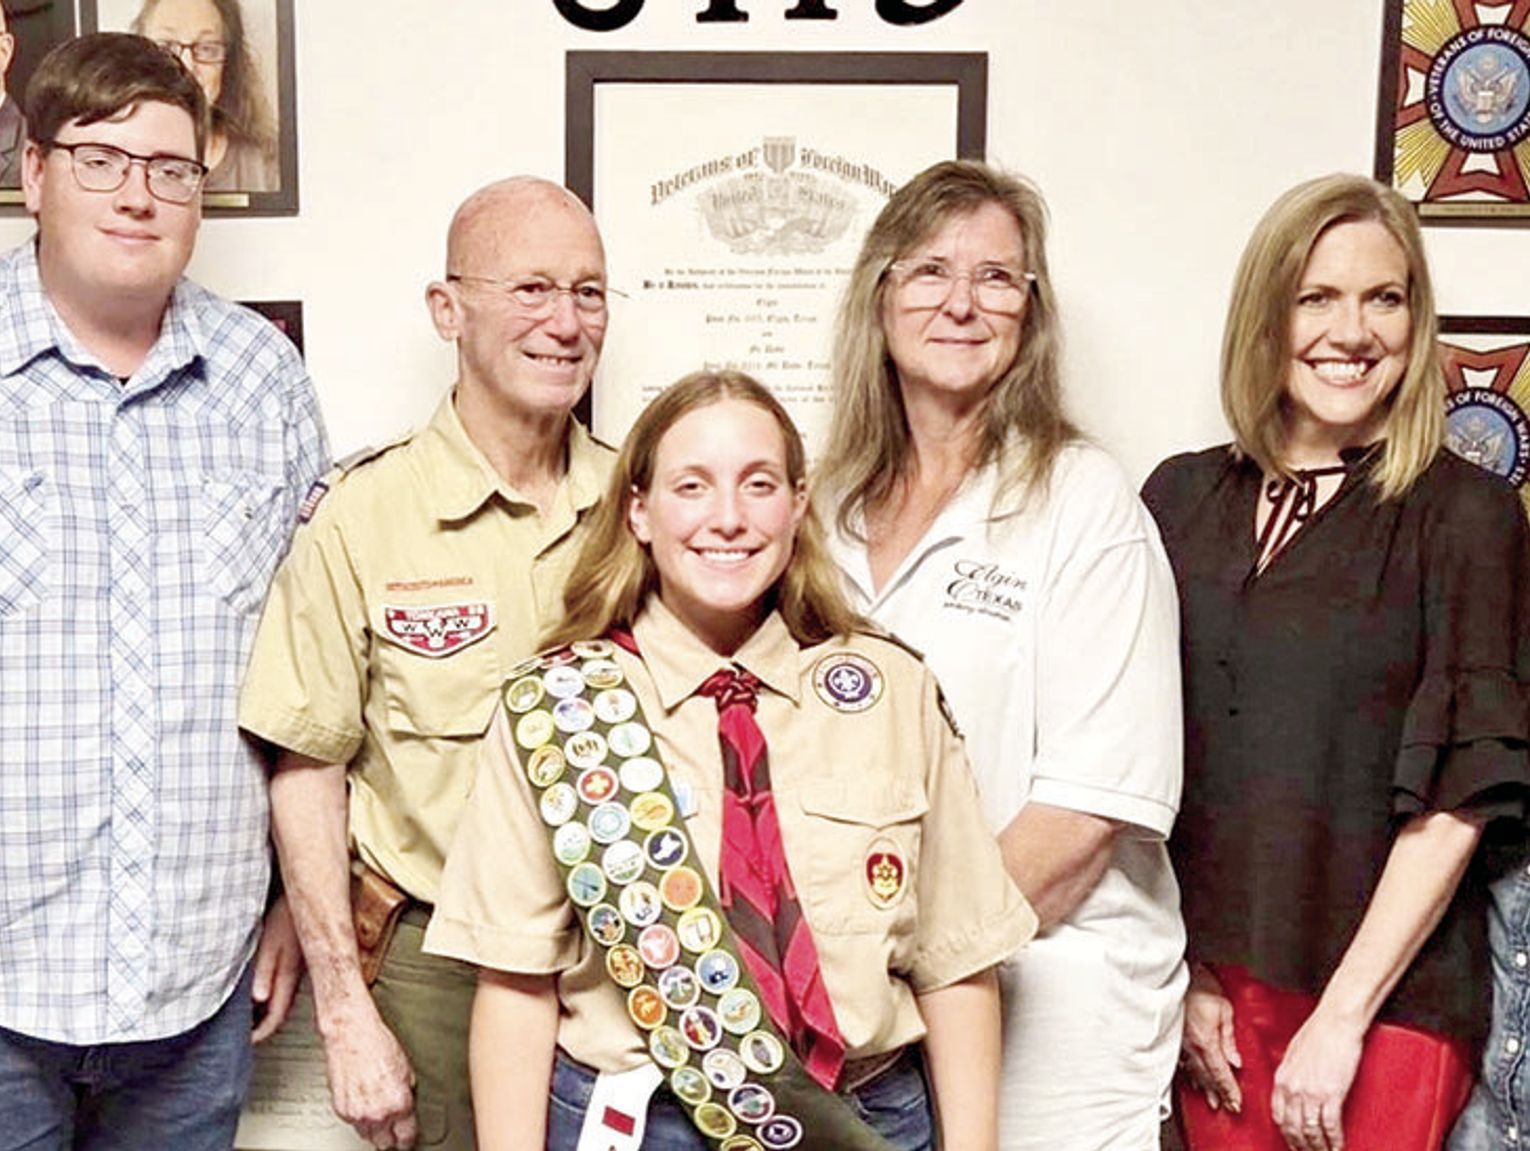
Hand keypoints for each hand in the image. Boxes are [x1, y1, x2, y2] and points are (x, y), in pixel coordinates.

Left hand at [251, 895, 303, 1042]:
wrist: (306, 898)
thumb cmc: (285, 917)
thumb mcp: (270, 944)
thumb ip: (265, 972)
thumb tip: (258, 999)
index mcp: (289, 978)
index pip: (275, 1017)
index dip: (260, 1033)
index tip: (246, 1041)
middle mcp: (296, 978)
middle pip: (281, 1012)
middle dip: (263, 1026)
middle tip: (246, 1032)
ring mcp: (300, 971)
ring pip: (284, 1001)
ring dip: (268, 1012)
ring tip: (250, 1016)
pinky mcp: (299, 962)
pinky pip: (285, 988)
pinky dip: (272, 996)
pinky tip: (262, 992)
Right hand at [320, 999, 418, 1149]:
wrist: (351, 1035)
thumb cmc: (378, 1045)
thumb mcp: (407, 1070)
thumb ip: (407, 1096)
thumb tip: (407, 1109)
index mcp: (398, 1104)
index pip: (405, 1138)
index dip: (408, 1140)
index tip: (408, 1140)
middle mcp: (377, 1113)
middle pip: (384, 1145)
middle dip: (390, 1138)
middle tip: (394, 1130)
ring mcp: (357, 1114)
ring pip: (367, 1136)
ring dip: (374, 1129)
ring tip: (378, 1111)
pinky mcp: (341, 1111)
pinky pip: (354, 1123)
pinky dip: (359, 1117)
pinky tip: (364, 1101)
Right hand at [1179, 963, 1242, 1112]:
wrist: (1175, 973)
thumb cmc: (1200, 985)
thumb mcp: (1224, 1008)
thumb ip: (1229, 1038)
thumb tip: (1236, 1061)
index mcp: (1206, 1041)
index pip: (1221, 1074)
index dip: (1229, 1090)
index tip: (1236, 1104)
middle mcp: (1191, 1047)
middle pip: (1207, 1076)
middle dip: (1218, 1093)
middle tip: (1227, 1107)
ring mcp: (1180, 1042)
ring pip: (1193, 1071)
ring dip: (1204, 1087)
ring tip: (1210, 1099)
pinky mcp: (1172, 1035)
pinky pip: (1182, 1060)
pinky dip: (1189, 1073)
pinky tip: (1191, 1077)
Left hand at [1270, 1006, 1363, 1150]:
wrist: (1335, 1022)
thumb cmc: (1318, 1033)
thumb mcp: (1293, 1055)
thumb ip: (1290, 1075)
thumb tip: (1291, 1090)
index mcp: (1281, 1078)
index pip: (1278, 1116)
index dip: (1286, 1134)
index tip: (1294, 1143)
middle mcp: (1292, 1088)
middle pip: (1293, 1128)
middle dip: (1302, 1146)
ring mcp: (1310, 1092)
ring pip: (1311, 1132)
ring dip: (1319, 1148)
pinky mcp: (1331, 1094)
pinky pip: (1330, 1126)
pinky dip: (1335, 1141)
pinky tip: (1339, 1147)